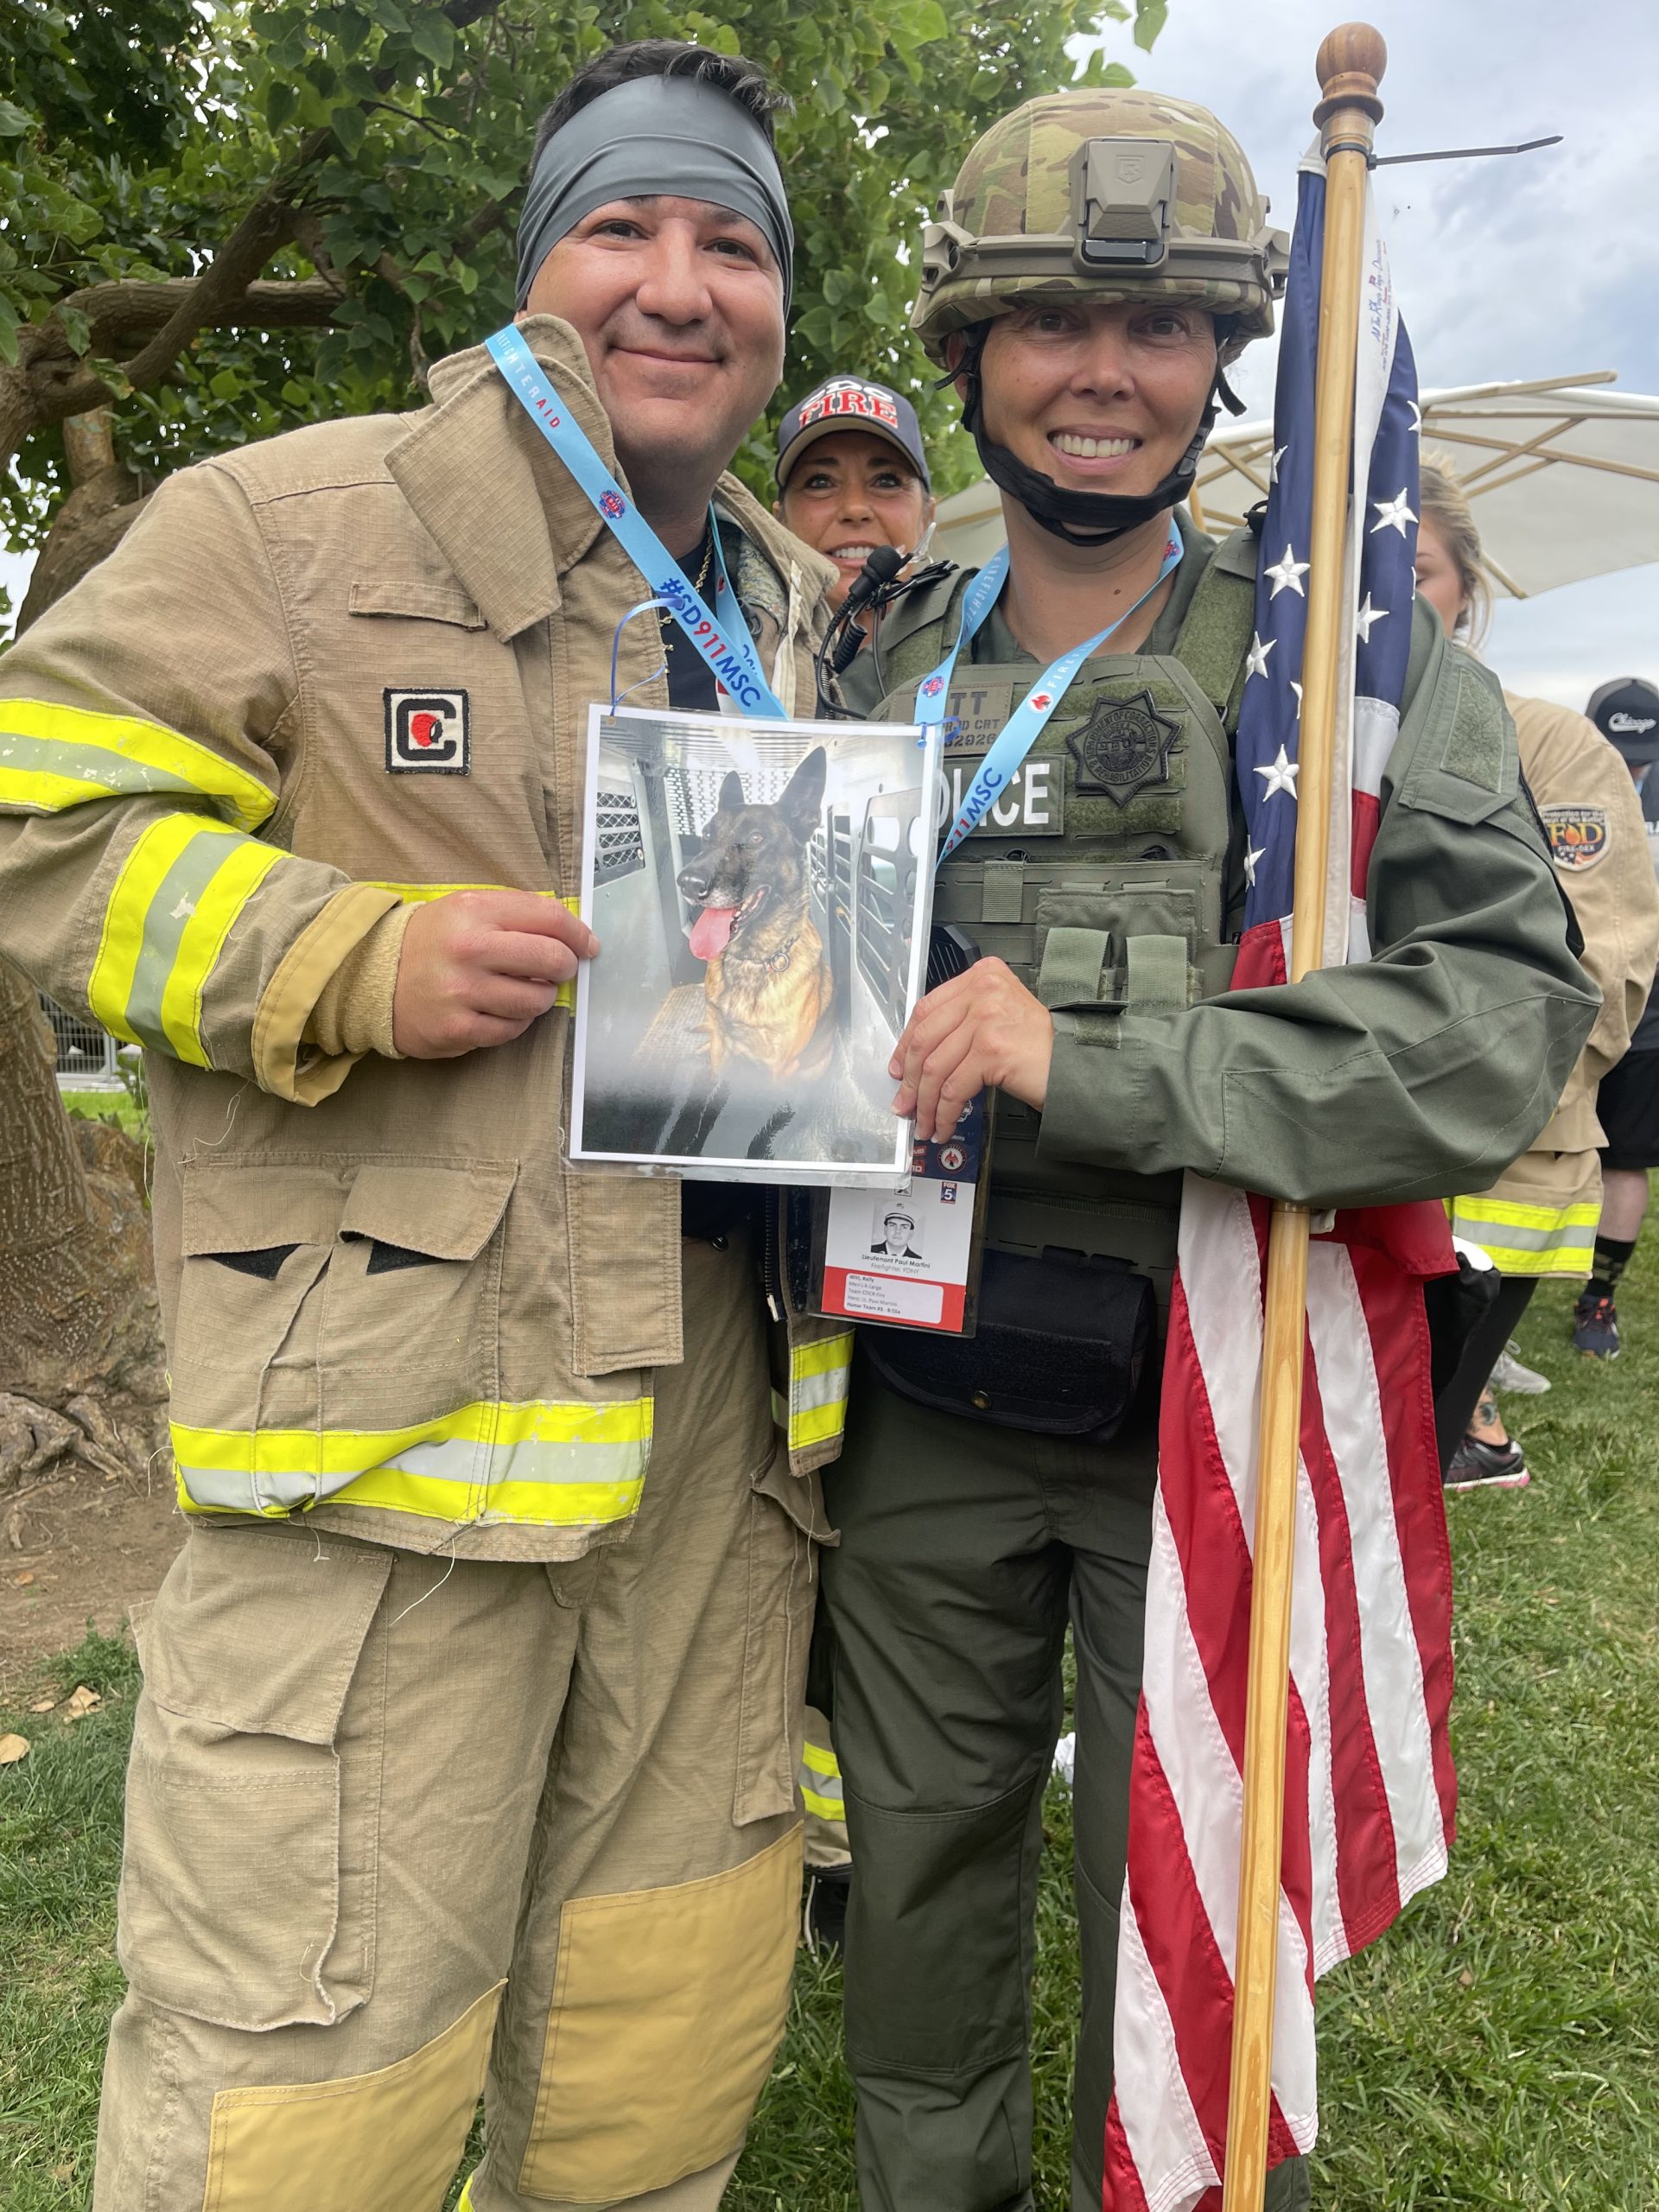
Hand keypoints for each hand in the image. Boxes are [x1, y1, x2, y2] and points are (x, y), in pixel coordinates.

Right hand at [392, 890, 597, 1058]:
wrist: (373, 976)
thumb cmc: (433, 941)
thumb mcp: (467, 909)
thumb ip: (516, 913)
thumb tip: (573, 932)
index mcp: (475, 911)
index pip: (549, 918)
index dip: (578, 934)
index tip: (588, 945)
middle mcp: (470, 949)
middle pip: (551, 960)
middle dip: (565, 967)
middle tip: (558, 970)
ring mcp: (463, 992)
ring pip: (537, 1001)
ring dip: (541, 998)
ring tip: (524, 990)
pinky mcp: (458, 1029)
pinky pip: (512, 1029)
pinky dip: (516, 1021)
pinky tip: (500, 1009)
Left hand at [889, 957, 1052, 1141]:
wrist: (1074, 1066)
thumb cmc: (1040, 1046)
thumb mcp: (1000, 1015)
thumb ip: (963, 1021)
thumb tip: (917, 1056)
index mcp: (983, 976)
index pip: (927, 1008)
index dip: (906, 1044)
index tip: (899, 1067)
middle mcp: (984, 991)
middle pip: (925, 1038)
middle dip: (910, 1079)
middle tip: (905, 1102)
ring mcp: (987, 1019)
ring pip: (936, 1067)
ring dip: (925, 1103)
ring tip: (924, 1121)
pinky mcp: (992, 1050)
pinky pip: (953, 1088)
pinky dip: (943, 1113)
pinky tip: (943, 1125)